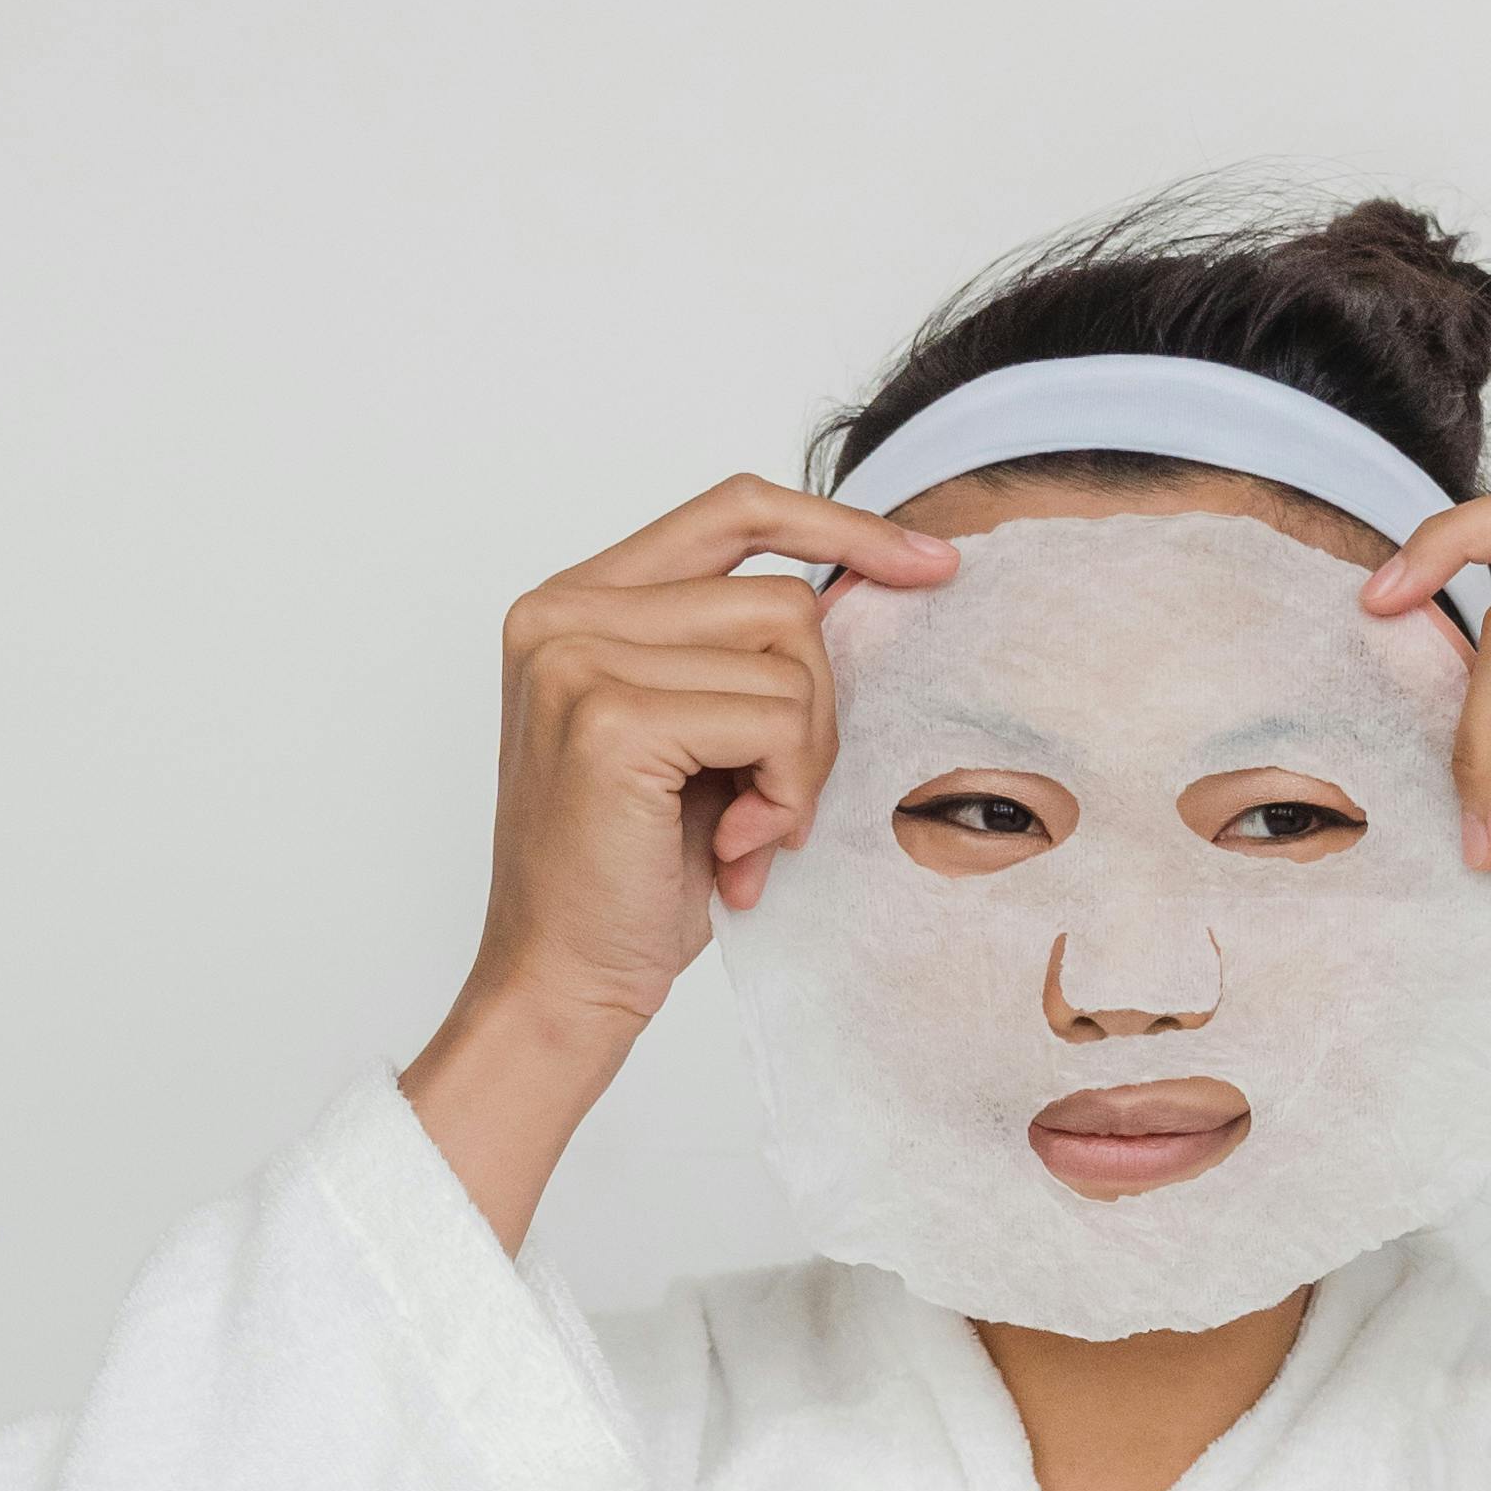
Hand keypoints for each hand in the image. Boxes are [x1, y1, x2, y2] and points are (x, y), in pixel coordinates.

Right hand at [404, 476, 956, 1245]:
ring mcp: (577, 657)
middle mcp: (562, 611)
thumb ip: (745, 654)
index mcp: (578, 600)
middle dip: (813, 711)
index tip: (928, 564)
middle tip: (774, 803)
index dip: (839, 527)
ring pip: (788, 656)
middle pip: (782, 598)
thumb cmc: (633, 874)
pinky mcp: (608, 717)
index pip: (735, 509)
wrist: (564, 981)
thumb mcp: (700, 736)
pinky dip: (784, 791)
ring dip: (800, 760)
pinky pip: (772, 718)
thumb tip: (870, 587)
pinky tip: (735, 848)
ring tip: (745, 830)